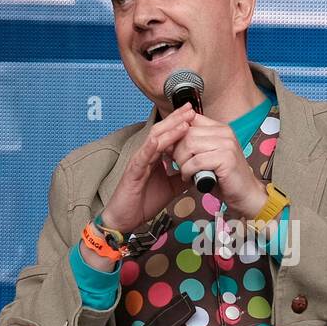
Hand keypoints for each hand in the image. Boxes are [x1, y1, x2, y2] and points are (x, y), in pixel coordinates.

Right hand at [100, 102, 196, 234]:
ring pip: (154, 138)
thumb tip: (200, 170)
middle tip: (191, 107)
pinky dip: (154, 146)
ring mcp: (139, 160)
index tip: (196, 114)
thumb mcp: (171, 187)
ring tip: (184, 119)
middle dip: (177, 118)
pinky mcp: (133, 171)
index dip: (181, 123)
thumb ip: (183, 176)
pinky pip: (144, 155)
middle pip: (162, 130)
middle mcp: (146, 154)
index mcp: (155, 157)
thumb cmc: (144, 201)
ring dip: (169, 128)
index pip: (169, 135)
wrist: (126, 218)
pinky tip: (162, 139)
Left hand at [169, 112, 268, 219]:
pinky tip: (190, 178)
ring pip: (189, 145)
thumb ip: (193, 145)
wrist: (245, 194)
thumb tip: (168, 140)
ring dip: (181, 161)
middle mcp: (224, 132)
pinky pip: (196, 161)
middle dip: (176, 150)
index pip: (191, 119)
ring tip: (184, 172)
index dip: (177, 133)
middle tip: (177, 164)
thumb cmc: (224, 178)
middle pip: (187, 132)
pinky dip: (188, 171)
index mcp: (220, 128)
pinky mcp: (226, 158)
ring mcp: (226, 144)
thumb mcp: (208, 156)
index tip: (172, 147)